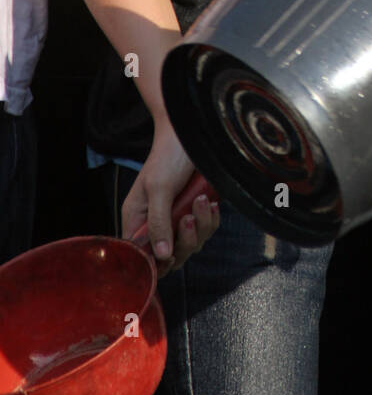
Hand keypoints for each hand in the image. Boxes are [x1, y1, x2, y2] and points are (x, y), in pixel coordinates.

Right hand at [121, 119, 218, 275]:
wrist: (192, 132)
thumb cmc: (169, 155)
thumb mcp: (160, 187)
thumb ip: (159, 222)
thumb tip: (161, 256)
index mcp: (137, 217)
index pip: (141, 255)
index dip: (157, 261)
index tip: (172, 253)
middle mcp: (155, 221)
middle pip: (171, 255)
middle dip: (185, 240)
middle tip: (188, 218)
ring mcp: (177, 217)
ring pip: (191, 243)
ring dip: (201, 226)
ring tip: (202, 200)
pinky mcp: (195, 211)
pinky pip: (206, 229)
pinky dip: (210, 220)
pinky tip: (211, 203)